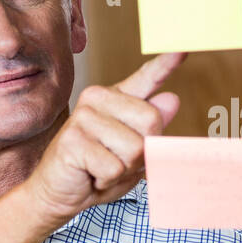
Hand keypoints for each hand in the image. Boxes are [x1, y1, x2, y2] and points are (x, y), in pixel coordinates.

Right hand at [24, 52, 185, 229]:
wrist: (57, 194)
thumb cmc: (97, 172)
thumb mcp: (133, 152)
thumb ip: (151, 127)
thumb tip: (171, 99)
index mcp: (115, 98)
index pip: (147, 77)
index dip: (166, 64)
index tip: (184, 48)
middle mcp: (97, 99)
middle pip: (152, 122)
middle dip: (142, 154)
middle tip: (117, 161)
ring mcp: (83, 118)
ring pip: (135, 148)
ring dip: (124, 170)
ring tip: (102, 169)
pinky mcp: (73, 141)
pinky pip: (114, 167)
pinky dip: (107, 180)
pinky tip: (90, 176)